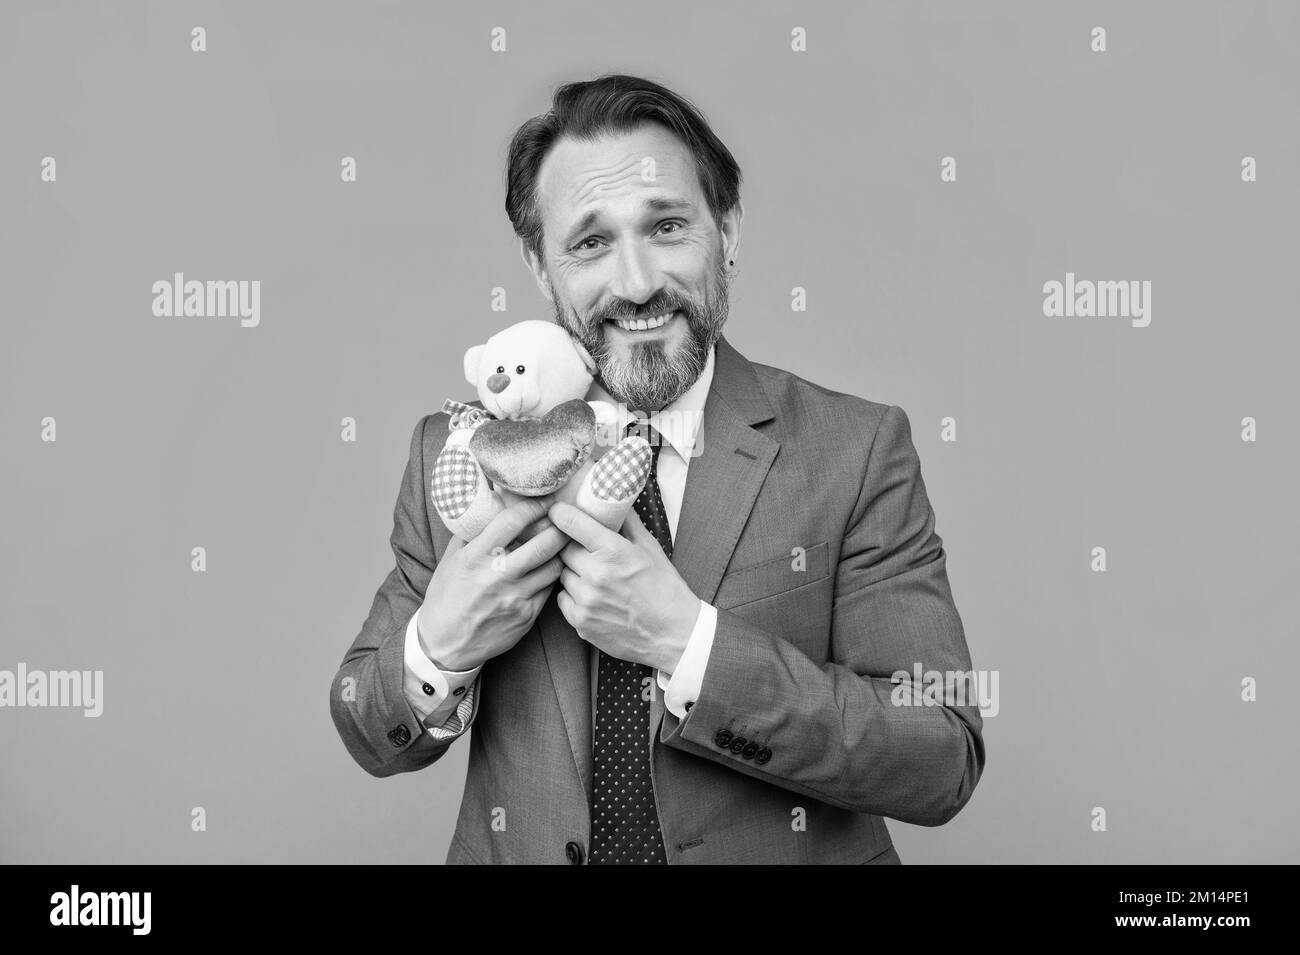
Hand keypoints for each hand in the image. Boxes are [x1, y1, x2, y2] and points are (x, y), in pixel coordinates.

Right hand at [416, 496, 566, 670]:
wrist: (444, 644)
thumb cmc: (446, 598)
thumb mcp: (451, 560)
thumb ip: (471, 534)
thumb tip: (491, 507)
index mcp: (475, 557)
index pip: (512, 522)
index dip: (534, 506)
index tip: (546, 500)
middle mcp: (497, 576)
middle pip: (543, 544)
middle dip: (559, 527)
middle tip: (565, 520)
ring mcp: (515, 597)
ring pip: (553, 567)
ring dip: (560, 552)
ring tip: (563, 543)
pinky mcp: (526, 615)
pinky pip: (549, 589)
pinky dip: (552, 576)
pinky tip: (550, 568)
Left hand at [548, 501, 701, 672]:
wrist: (674, 634)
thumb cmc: (665, 589)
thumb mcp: (651, 548)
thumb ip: (628, 522)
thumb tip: (614, 499)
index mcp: (613, 551)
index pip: (572, 523)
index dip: (561, 514)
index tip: (557, 512)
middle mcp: (595, 575)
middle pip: (564, 550)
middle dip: (574, 548)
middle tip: (590, 553)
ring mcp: (586, 601)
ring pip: (563, 575)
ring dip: (574, 573)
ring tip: (596, 578)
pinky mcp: (581, 623)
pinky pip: (563, 599)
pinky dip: (574, 596)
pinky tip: (594, 597)